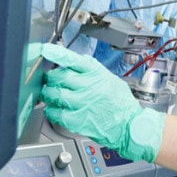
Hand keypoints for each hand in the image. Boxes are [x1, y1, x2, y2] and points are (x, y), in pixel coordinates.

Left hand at [40, 43, 164, 161]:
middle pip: (59, 77)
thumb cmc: (122, 104)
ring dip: (48, 94)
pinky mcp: (77, 120)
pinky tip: (53, 110)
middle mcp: (88, 86)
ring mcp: (82, 103)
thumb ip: (95, 70)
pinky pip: (56, 113)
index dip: (58, 54)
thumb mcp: (111, 80)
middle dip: (51, 78)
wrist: (129, 126)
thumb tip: (80, 61)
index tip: (47, 50)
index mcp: (96, 74)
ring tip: (49, 95)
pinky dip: (51, 110)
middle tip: (50, 81)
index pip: (73, 60)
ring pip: (54, 94)